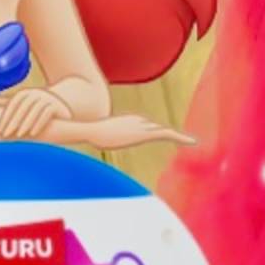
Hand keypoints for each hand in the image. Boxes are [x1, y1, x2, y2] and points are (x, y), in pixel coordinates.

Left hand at [0, 86, 71, 140]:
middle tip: (5, 135)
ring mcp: (47, 98)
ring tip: (19, 135)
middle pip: (22, 108)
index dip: (5, 117)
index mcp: (24, 93)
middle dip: (13, 122)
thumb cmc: (35, 106)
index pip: (12, 105)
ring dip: (25, 123)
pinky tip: (33, 133)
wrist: (60, 103)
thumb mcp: (22, 102)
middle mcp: (36, 94)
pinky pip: (47, 114)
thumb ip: (7, 101)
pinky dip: (39, 123)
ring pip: (34, 111)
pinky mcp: (56, 105)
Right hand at [61, 114, 194, 149]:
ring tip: (193, 142)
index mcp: (130, 123)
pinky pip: (167, 134)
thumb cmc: (91, 133)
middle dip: (174, 135)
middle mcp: (140, 123)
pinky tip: (192, 142)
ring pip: (164, 132)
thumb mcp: (94, 135)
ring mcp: (144, 127)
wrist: (94, 130)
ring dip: (178, 137)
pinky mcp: (147, 133)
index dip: (158, 132)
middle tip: (190, 141)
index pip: (147, 128)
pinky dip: (180, 137)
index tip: (167, 135)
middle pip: (158, 129)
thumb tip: (71, 138)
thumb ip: (90, 136)